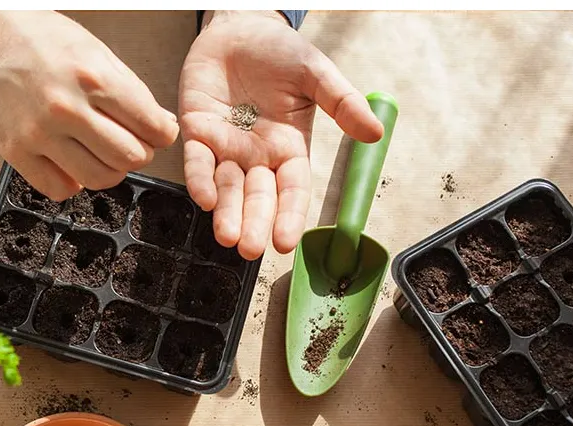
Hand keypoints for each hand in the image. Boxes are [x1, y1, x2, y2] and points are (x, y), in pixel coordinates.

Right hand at [0, 11, 179, 200]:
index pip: (152, 127)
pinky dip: (73, 182)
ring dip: (109, 170)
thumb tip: (161, 125)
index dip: (161, 134)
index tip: (156, 133)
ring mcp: (38, 133)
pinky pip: (60, 189)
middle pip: (130, 157)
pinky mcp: (15, 151)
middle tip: (129, 142)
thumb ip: (129, 90)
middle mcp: (66, 107)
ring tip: (101, 153)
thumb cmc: (35, 36)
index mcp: (92, 76)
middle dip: (138, 152)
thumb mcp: (93, 50)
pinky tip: (70, 162)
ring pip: (99, 178)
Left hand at [179, 11, 382, 259]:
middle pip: (258, 197)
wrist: (240, 28)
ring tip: (227, 238)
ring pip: (226, 188)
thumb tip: (375, 133)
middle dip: (254, 224)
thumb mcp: (317, 74)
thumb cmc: (280, 52)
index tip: (286, 243)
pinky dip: (199, 180)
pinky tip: (204, 199)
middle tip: (251, 250)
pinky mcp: (197, 133)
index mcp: (289, 149)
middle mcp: (257, 156)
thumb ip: (342, 102)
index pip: (292, 190)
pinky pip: (197, 162)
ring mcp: (226, 148)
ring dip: (226, 214)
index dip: (290, 216)